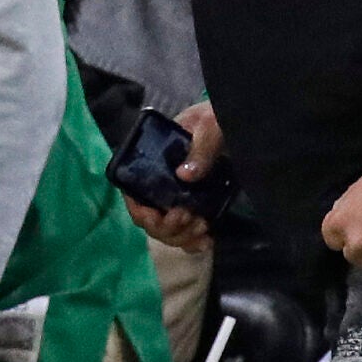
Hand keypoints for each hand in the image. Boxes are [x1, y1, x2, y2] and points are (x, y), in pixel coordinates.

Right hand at [123, 99, 221, 251]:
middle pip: (148, 218)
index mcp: (150, 158)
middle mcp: (158, 180)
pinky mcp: (195, 204)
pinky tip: (205, 241)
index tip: (159, 213)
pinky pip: (185, 231)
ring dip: (181, 236)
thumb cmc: (214, 119)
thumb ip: (200, 147)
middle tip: (188, 217)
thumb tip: (184, 176)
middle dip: (166, 226)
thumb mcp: (208, 125)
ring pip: (165, 230)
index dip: (139, 210)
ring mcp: (176, 195)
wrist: (230, 122)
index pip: (131, 190)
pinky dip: (192, 242)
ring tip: (202, 227)